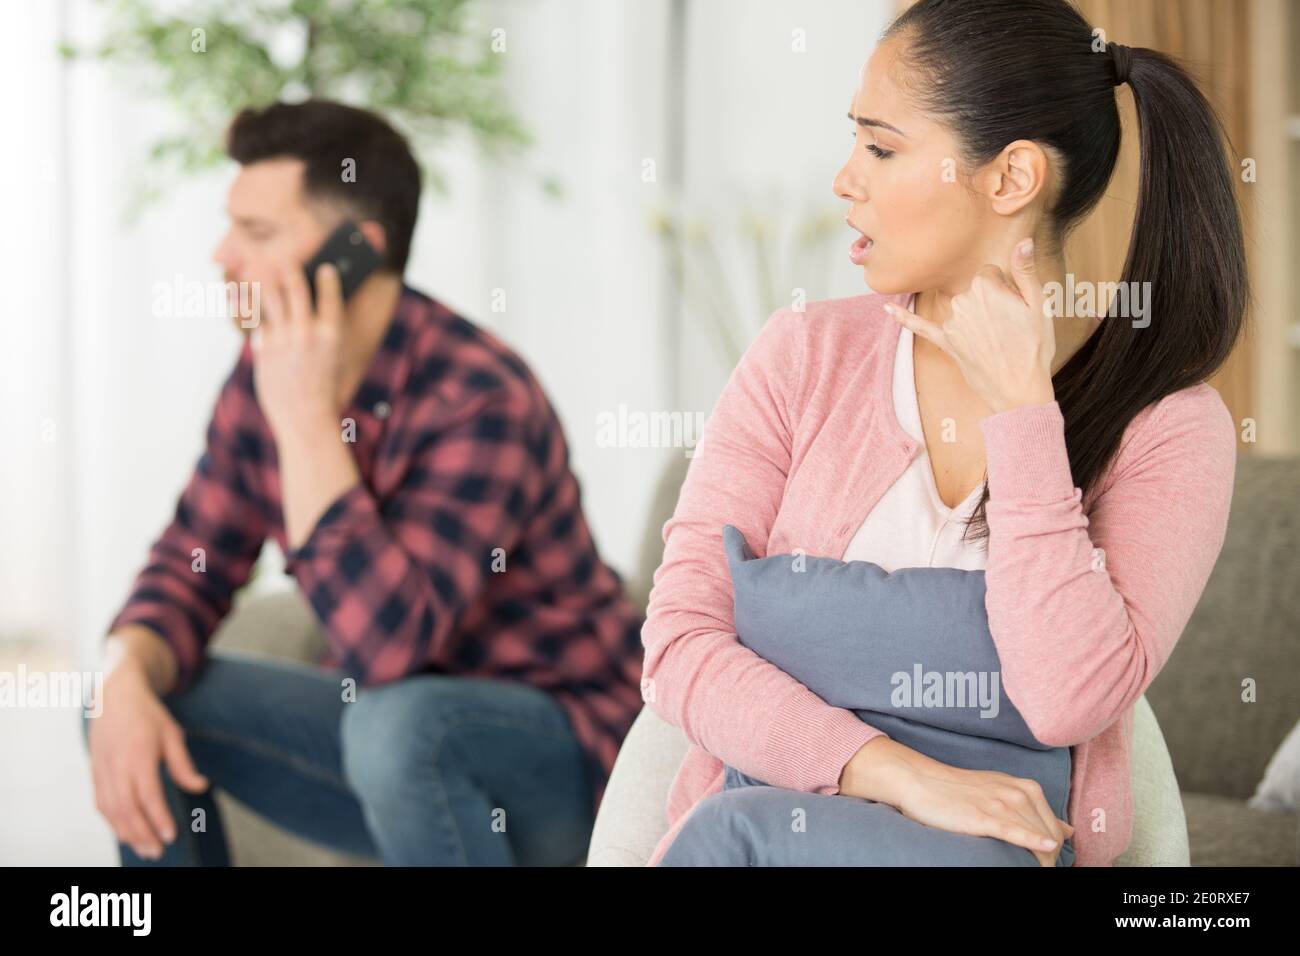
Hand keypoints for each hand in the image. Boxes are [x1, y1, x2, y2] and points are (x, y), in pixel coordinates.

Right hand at [87, 657, 209, 859]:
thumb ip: (183, 765)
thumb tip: (201, 787)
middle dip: (142, 833)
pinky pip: (100, 803)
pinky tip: (125, 833)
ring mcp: (102, 769)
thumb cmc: (148, 715)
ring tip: (143, 849)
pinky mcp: (94, 772)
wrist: (114, 696)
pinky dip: (111, 822)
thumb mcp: (173, 734)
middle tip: (157, 852)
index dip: (158, 817)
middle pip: (127, 808)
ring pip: (110, 810)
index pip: (148, 794)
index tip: (171, 835)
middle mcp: (117, 765)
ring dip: (126, 833)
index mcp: (140, 754)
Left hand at [250, 262, 346, 439]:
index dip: (327, 278)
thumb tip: (307, 309)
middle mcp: (308, 332)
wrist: (305, 417)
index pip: (330, 295)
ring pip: (270, 298)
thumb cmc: (322, 388)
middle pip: (296, 289)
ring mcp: (284, 339)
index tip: (324, 268)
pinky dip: (248, 306)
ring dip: (267, 282)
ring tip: (264, 273)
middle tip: (287, 260)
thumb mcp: (332, 358)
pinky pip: (255, 319)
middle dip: (291, 270)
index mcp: (332, 335)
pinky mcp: (264, 348)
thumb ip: (321, 333)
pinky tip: (242, 296)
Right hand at [840, 737, 1072, 865]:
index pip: (1054, 827)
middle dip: (1050, 858)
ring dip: (1040, 860)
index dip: (1055, 849)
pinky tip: (1046, 848)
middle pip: (1049, 835)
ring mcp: (1001, 804)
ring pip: (1035, 837)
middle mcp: (1019, 794)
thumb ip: (1035, 810)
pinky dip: (1032, 841)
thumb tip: (1067, 830)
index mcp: (1026, 788)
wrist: (923, 780)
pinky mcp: (984, 817)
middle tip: (1042, 870)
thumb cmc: (961, 789)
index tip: (1049, 863)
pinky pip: (1014, 832)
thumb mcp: (1003, 790)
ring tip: (1037, 871)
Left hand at [884, 238, 1056, 414]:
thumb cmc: (1033, 347)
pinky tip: (886, 309)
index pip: (991, 274)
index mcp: (986, 288)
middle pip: (975, 290)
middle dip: (990, 302)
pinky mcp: (946, 343)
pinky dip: (904, 318)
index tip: (1016, 306)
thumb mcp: (1038, 305)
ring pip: (961, 308)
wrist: (1018, 390)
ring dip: (975, 318)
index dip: (1006, 289)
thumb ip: (1025, 270)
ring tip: (997, 340)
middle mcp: (963, 302)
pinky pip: (921, 327)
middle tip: (1009, 326)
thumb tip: (1023, 241)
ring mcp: (952, 324)